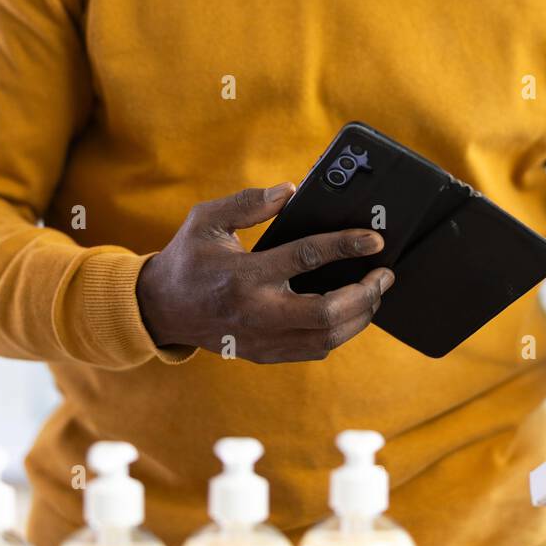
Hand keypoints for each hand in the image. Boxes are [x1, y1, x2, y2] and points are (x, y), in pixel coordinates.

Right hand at [136, 183, 393, 362]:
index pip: (305, 258)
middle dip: (365, 294)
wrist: (161, 309)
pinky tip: (351, 312)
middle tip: (384, 273)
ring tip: (375, 291)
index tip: (374, 239)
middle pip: (326, 314)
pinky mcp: (265, 354)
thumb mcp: (206, 219)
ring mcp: (262, 338)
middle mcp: (256, 311)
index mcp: (244, 275)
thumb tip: (291, 191)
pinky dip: (339, 332)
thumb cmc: (188, 258)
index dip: (345, 247)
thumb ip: (247, 203)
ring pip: (326, 339)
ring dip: (360, 316)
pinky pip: (313, 349)